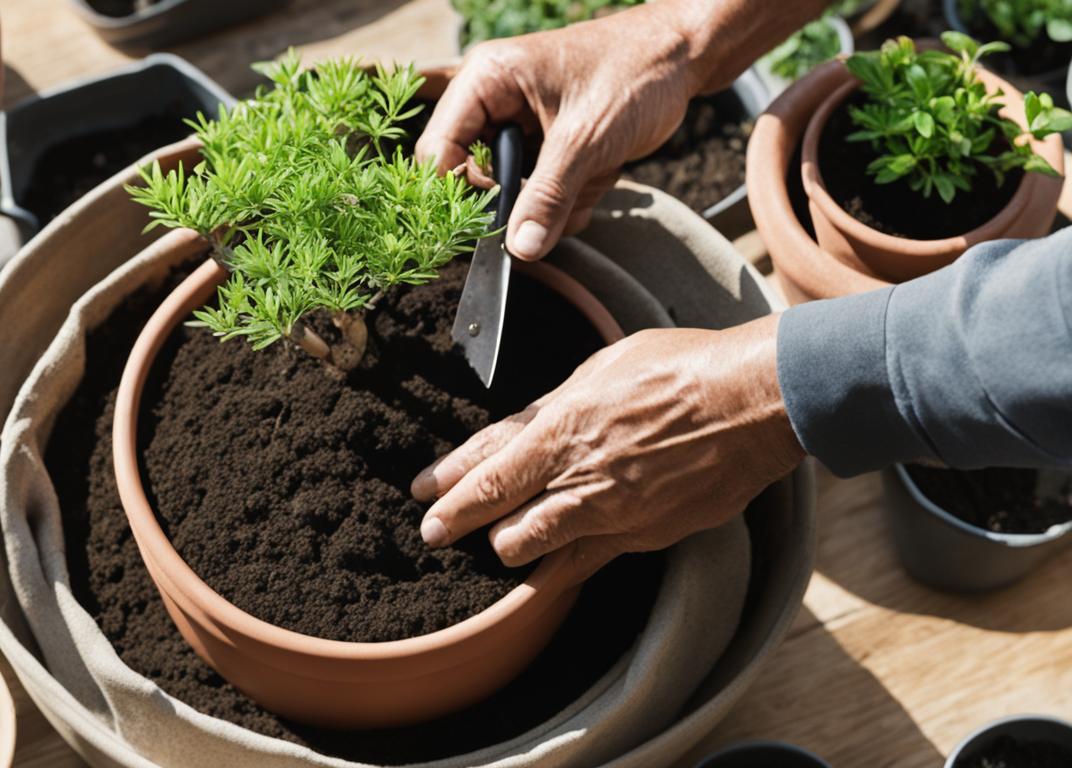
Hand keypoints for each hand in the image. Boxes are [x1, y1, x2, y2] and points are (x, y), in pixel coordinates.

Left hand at [411, 314, 804, 581]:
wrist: (754, 402)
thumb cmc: (680, 368)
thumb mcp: (601, 367)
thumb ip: (553, 407)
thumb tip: (517, 430)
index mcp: (562, 428)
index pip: (486, 468)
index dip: (447, 487)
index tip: (422, 496)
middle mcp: (579, 477)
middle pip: (498, 517)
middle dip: (460, 525)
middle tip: (438, 530)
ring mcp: (612, 514)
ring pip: (535, 549)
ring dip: (509, 547)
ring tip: (497, 542)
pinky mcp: (644, 537)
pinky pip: (586, 563)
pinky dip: (560, 566)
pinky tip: (548, 568)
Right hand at [417, 4, 695, 260]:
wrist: (687, 57)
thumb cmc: (634, 72)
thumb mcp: (585, 140)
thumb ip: (547, 197)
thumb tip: (519, 250)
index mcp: (486, 81)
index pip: (438, 150)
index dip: (458, 192)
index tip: (493, 221)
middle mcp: (495, 103)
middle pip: (473, 178)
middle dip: (517, 201)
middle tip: (553, 203)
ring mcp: (522, 126)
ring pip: (513, 192)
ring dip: (551, 203)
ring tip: (589, 181)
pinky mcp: (549, 146)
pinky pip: (543, 192)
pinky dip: (571, 199)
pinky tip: (600, 179)